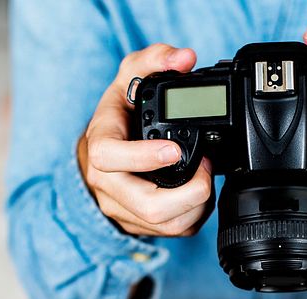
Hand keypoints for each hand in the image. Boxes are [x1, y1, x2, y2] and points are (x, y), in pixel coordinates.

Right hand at [78, 44, 213, 235]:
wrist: (100, 154)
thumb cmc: (117, 117)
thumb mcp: (127, 78)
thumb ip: (154, 60)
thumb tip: (185, 58)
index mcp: (100, 145)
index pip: (109, 158)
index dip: (143, 157)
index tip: (174, 150)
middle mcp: (106, 183)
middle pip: (147, 206)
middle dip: (188, 193)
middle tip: (206, 170)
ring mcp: (122, 208)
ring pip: (163, 225)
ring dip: (195, 205)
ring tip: (206, 180)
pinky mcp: (139, 225)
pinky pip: (172, 231)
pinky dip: (193, 215)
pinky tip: (198, 196)